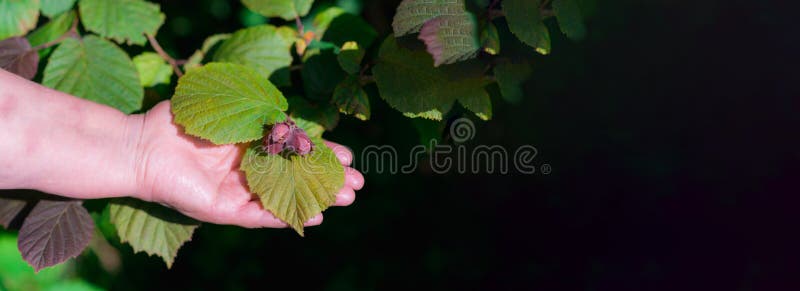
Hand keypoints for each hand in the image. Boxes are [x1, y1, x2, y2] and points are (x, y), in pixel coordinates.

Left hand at [129, 101, 363, 227]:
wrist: (141, 146)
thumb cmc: (179, 122)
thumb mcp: (227, 110)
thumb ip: (257, 114)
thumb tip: (291, 116)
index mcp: (252, 146)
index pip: (296, 153)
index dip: (322, 155)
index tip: (348, 155)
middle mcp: (249, 171)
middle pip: (298, 178)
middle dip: (329, 180)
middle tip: (358, 184)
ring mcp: (239, 193)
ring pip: (286, 198)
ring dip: (317, 199)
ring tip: (346, 199)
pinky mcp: (225, 211)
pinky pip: (262, 216)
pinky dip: (287, 216)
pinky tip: (313, 215)